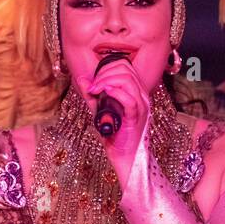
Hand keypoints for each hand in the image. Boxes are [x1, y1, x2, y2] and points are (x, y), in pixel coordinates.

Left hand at [86, 57, 151, 182]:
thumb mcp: (100, 111)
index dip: (106, 67)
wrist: (125, 158)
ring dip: (106, 80)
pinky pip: (128, 98)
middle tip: (92, 86)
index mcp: (136, 92)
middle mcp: (141, 96)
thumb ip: (92, 96)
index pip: (125, 66)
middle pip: (126, 69)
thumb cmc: (115, 136)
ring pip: (127, 80)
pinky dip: (114, 92)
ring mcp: (141, 106)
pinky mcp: (137, 117)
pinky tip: (103, 94)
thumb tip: (82, 79)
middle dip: (104, 72)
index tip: (93, 80)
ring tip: (95, 90)